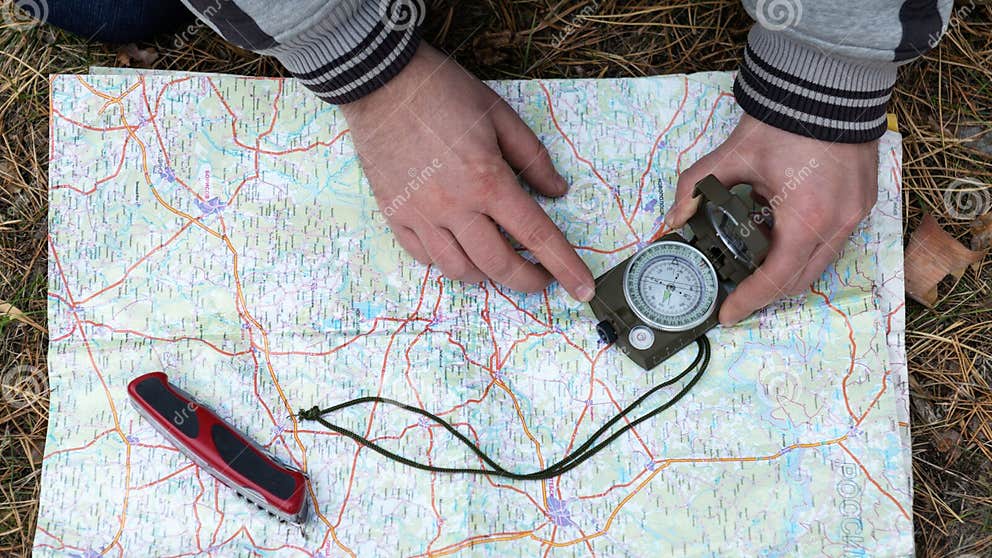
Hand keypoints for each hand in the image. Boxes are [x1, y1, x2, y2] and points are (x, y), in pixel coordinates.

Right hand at [339, 44, 594, 300]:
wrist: (381, 81)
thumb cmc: (443, 92)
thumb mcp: (500, 115)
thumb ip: (532, 157)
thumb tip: (556, 190)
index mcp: (487, 180)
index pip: (536, 235)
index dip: (564, 266)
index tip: (582, 289)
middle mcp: (455, 207)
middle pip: (499, 264)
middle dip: (526, 281)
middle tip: (541, 280)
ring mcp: (421, 215)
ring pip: (459, 269)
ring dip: (486, 275)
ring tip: (499, 264)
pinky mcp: (395, 215)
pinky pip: (423, 257)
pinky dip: (446, 262)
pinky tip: (458, 251)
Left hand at [664, 114, 877, 324]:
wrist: (829, 85)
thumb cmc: (783, 120)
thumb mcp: (731, 156)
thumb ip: (695, 188)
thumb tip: (673, 219)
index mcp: (805, 218)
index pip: (774, 279)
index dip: (748, 301)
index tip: (727, 313)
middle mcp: (837, 224)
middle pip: (798, 281)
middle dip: (766, 291)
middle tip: (736, 291)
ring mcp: (855, 215)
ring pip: (818, 264)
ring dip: (787, 269)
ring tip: (755, 259)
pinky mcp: (863, 204)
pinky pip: (832, 241)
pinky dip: (805, 246)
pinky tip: (780, 231)